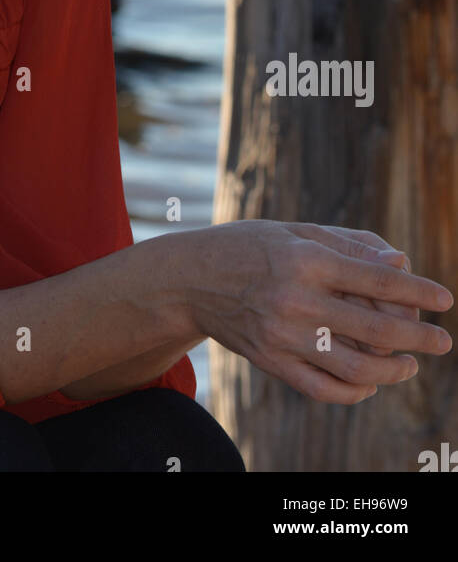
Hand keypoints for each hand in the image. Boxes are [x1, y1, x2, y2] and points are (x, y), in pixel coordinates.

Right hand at [187, 220, 452, 403]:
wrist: (190, 279)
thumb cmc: (249, 246)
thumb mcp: (296, 231)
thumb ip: (349, 246)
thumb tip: (400, 265)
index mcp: (305, 259)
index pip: (376, 280)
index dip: (417, 291)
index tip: (444, 300)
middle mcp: (296, 299)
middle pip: (375, 329)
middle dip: (418, 337)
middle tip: (441, 341)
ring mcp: (283, 335)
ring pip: (355, 367)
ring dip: (393, 370)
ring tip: (410, 365)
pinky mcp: (271, 361)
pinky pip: (324, 388)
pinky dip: (356, 391)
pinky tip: (371, 383)